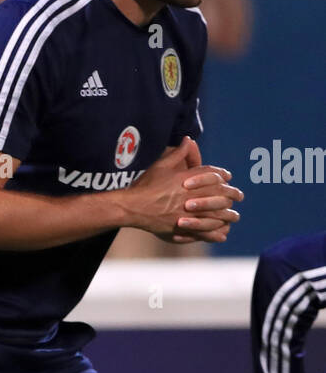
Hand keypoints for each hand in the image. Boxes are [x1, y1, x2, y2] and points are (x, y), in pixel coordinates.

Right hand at [120, 138, 242, 241]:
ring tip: (234, 216)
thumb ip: (177, 153)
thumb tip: (188, 139)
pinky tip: (222, 234)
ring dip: (227, 215)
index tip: (229, 178)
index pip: (211, 175)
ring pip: (215, 214)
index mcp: (186, 179)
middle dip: (232, 195)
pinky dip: (215, 232)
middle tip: (240, 196)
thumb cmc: (145, 186)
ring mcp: (187, 212)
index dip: (222, 176)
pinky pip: (204, 230)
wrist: (131, 207)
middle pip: (218, 194)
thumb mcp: (161, 165)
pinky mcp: (182, 227)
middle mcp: (190, 195)